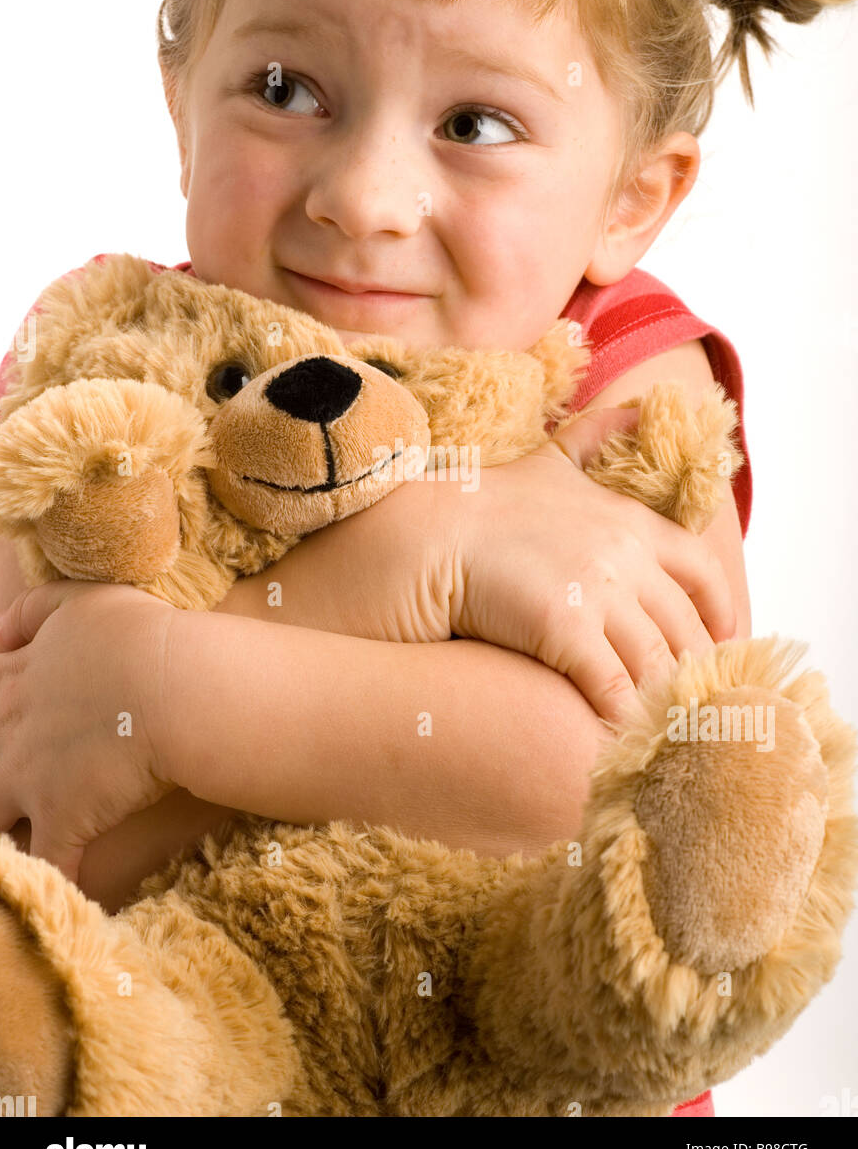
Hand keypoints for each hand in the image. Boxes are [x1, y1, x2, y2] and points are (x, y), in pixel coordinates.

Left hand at [0, 580, 177, 881]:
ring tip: (16, 843)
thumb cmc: (139, 636)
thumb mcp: (83, 599)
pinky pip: (50, 864)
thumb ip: (35, 609)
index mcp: (19, 680)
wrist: (175, 687)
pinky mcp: (64, 819)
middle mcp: (13, 732)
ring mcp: (31, 781)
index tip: (7, 718)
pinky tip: (70, 897)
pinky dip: (57, 880)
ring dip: (4, 826)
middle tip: (19, 779)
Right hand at [448, 407, 736, 721]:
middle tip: (694, 703)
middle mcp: (625, 554)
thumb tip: (639, 410)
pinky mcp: (565, 628)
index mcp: (629, 520)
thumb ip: (597, 436)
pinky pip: (613, 687)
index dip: (719, 614)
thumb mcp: (550, 458)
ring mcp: (598, 591)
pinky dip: (625, 716)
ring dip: (662, 698)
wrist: (425, 534)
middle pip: (683, 626)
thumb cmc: (482, 503)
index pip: (701, 571)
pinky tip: (624, 737)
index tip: (723, 644)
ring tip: (663, 730)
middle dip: (693, 669)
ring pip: (655, 661)